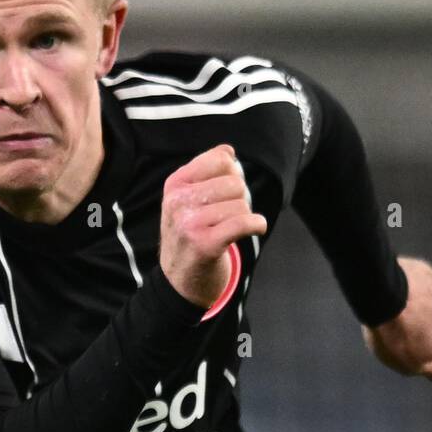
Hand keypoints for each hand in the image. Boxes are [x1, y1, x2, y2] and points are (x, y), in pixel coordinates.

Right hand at [159, 144, 267, 308]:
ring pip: (240, 203)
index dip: (233, 173)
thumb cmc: (189, 236)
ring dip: (246, 215)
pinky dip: (257, 224)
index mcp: (175, 184)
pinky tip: (256, 228)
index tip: (228, 191)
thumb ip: (206, 172)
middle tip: (232, 214)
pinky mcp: (205, 245)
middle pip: (234, 182)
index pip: (220, 160)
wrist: (179, 281)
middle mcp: (178, 202)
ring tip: (233, 227)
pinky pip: (244, 223)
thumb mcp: (187, 200)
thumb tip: (229, 150)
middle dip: (241, 197)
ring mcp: (190, 224)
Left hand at [362, 256, 431, 391]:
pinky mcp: (427, 271)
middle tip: (407, 334)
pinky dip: (416, 292)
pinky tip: (396, 297)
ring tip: (398, 315)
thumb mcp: (413, 365)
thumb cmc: (395, 335)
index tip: (424, 354)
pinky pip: (426, 285)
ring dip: (425, 309)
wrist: (379, 293)